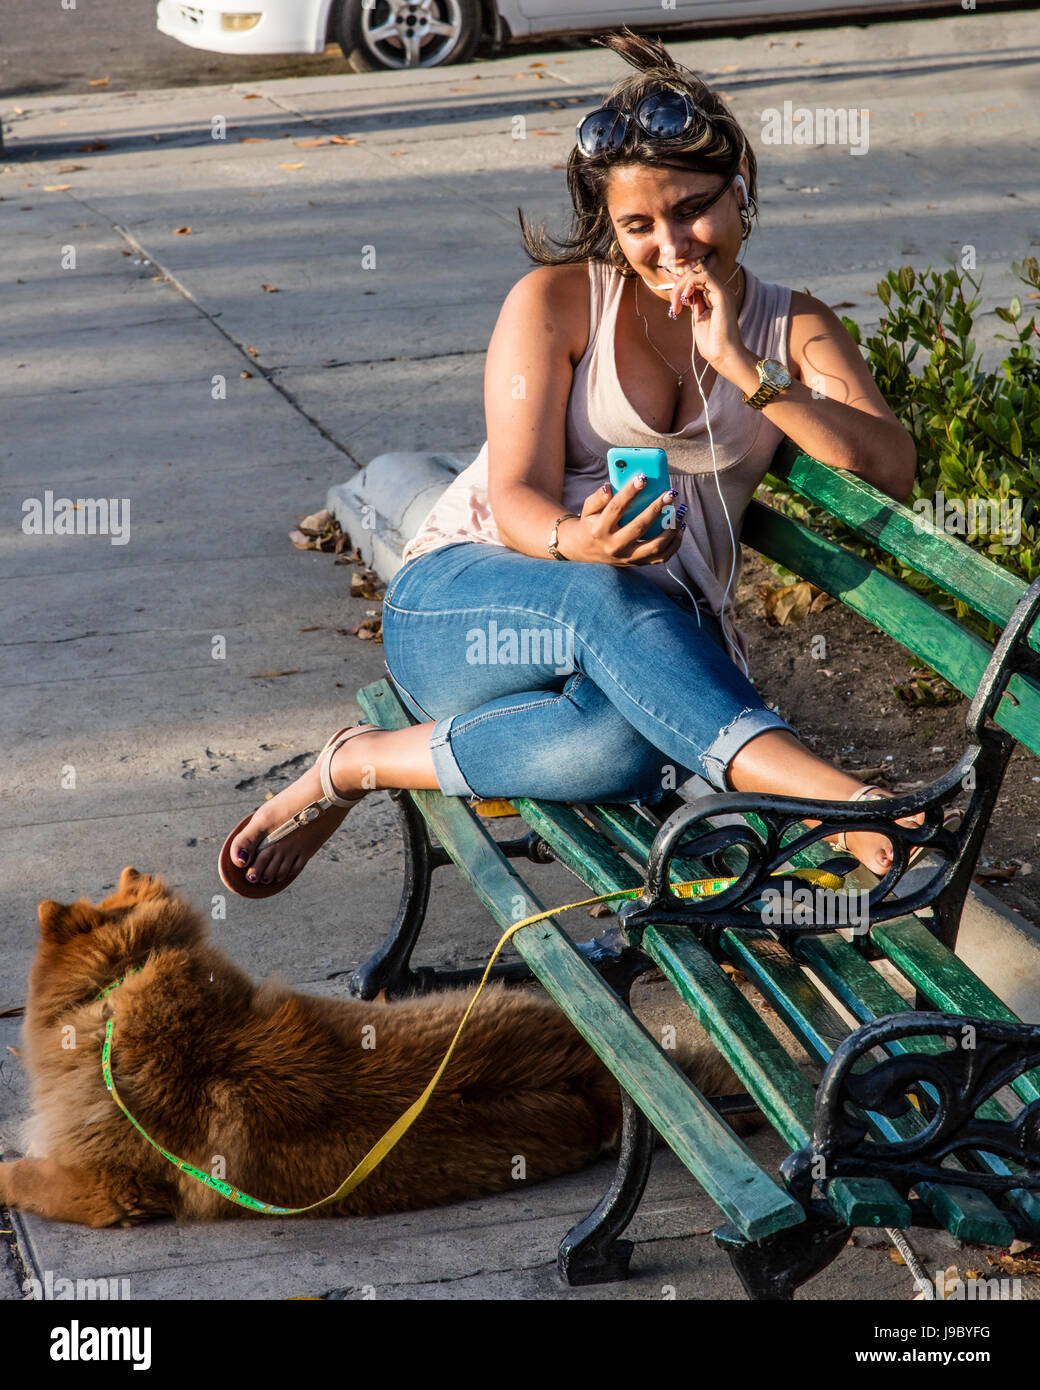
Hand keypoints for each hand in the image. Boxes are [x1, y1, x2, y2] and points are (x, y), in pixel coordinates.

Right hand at [558, 475, 684, 566]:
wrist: (584, 550)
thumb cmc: (590, 523)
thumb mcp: (588, 509)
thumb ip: (597, 497)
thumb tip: (608, 487)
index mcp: (600, 530)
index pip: (616, 508)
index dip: (630, 492)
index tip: (643, 477)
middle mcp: (614, 546)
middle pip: (639, 527)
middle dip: (657, 508)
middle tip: (671, 493)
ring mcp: (627, 558)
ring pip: (655, 547)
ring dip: (671, 529)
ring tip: (680, 511)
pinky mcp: (637, 563)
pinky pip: (661, 557)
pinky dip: (674, 544)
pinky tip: (680, 528)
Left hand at [667, 258, 750, 375]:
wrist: (724, 355)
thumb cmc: (712, 344)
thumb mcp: (698, 319)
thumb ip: (695, 304)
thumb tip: (685, 294)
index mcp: (713, 297)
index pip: (695, 280)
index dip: (681, 288)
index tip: (674, 306)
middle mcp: (719, 292)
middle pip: (695, 272)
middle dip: (679, 285)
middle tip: (674, 306)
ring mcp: (721, 292)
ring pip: (698, 272)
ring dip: (682, 286)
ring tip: (677, 304)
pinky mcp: (722, 294)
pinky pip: (705, 276)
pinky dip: (690, 284)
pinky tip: (685, 298)